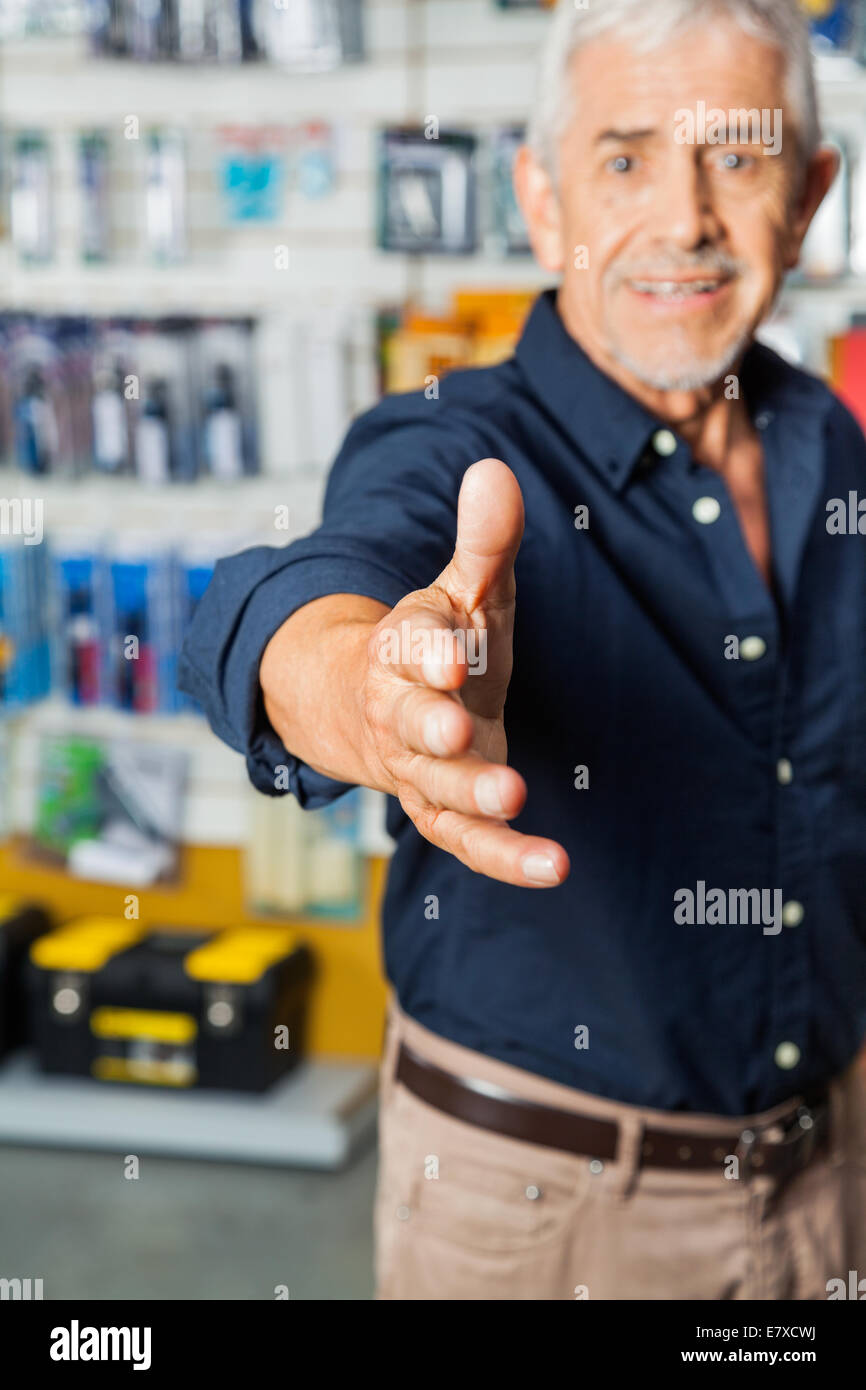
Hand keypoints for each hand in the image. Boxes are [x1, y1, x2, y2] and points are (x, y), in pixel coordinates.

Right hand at [359, 458, 568, 886]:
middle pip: (411, 724)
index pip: (409, 647)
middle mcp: (402, 714)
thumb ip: (484, 541)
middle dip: (434, 728)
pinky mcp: (443, 809)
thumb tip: (494, 470)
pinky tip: (553, 866)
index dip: (431, 653)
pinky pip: (466, 842)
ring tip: (514, 800)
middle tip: (463, 733)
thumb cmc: (439, 643)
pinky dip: (504, 857)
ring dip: (472, 798)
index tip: (455, 655)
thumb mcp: (465, 589)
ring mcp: (421, 768)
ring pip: (436, 788)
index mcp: (403, 649)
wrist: (385, 708)